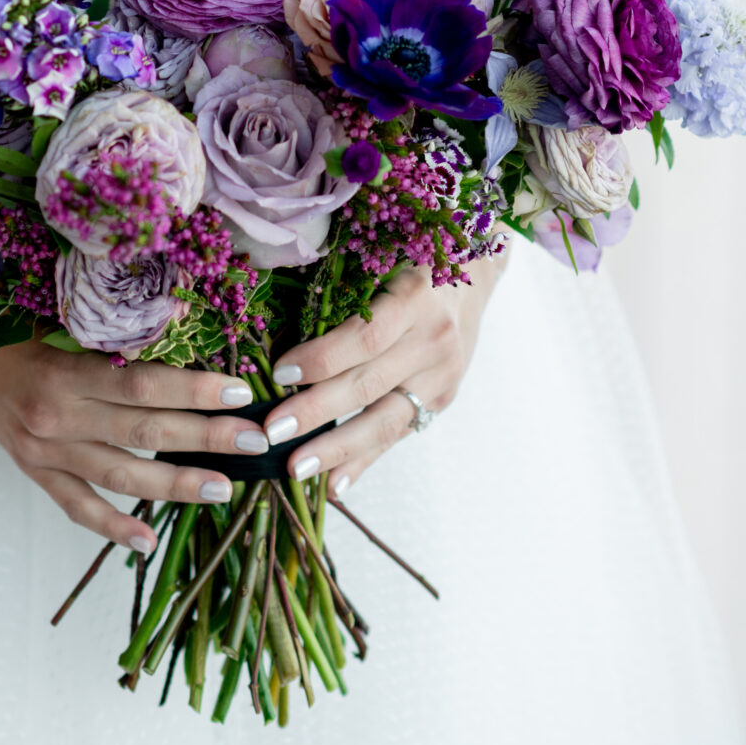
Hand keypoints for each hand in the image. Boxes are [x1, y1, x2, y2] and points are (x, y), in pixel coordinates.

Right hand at [0, 342, 271, 551]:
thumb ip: (112, 331)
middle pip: (143, 432)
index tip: (240, 391)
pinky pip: (76, 508)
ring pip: (119, 476)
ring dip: (175, 484)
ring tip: (223, 488)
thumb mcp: (59, 316)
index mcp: (64, 372)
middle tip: (254, 441)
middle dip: (205, 438)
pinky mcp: (33, 472)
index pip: (143, 385)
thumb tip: (182, 320)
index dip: (195, 389)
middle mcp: (55, 417)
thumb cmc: (10, 321)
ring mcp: (43, 452)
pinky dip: (112, 527)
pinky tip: (149, 540)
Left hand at [261, 250, 508, 493]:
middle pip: (370, 384)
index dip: (322, 358)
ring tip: (297, 468)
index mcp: (416, 297)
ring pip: (385, 420)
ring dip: (338, 449)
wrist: (473, 274)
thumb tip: (275, 328)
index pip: (365, 336)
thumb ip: (342, 290)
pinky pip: (397, 434)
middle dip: (317, 412)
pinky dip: (364, 460)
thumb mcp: (381, 259)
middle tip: (272, 433)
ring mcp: (442, 375)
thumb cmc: (408, 259)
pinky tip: (334, 485)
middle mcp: (435, 340)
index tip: (278, 373)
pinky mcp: (442, 399)